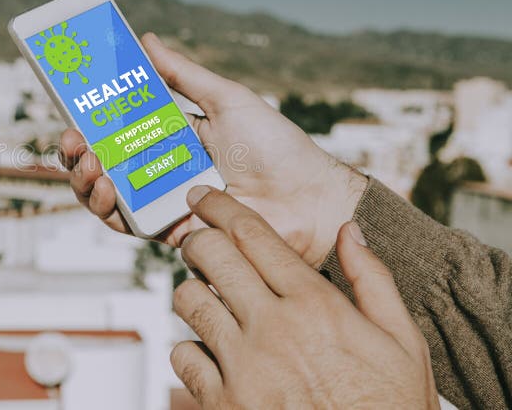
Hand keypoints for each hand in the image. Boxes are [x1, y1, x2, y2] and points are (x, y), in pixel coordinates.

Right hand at [59, 32, 366, 265]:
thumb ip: (184, 75)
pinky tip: (107, 189)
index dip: (90, 118)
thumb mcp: (227, 99)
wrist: (307, 199)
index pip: (119, 126)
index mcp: (172, 135)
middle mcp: (162, 168)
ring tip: (89, 163)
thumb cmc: (276, 147)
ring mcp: (164, 201)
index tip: (70, 104)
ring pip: (107, 195)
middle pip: (103, 163)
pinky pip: (128, 224)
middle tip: (71, 139)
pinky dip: (109, 209)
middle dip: (78, 152)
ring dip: (86, 180)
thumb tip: (147, 40)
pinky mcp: (171, 231)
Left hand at [171, 186, 439, 408]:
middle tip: (196, 241)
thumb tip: (350, 231)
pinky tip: (210, 353)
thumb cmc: (388, 408)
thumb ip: (374, 280)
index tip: (203, 198)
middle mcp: (274, 329)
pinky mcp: (222, 402)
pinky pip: (182, 356)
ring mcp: (244, 367)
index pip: (253, 235)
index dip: (220, 208)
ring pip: (188, 301)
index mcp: (316, 305)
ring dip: (192, 292)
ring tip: (207, 298)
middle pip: (211, 255)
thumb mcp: (403, 342)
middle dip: (196, 238)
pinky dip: (189, 349)